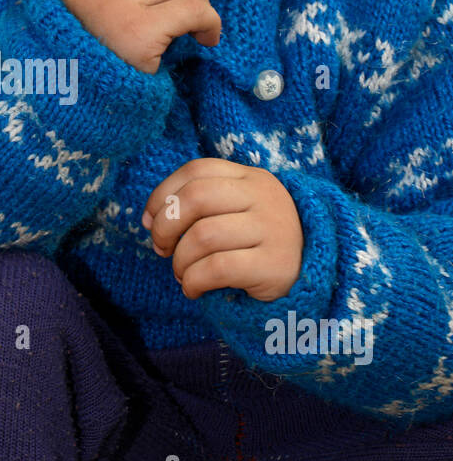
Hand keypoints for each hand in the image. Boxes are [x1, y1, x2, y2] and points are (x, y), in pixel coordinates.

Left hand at [142, 158, 303, 301]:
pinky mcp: (275, 265)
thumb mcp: (234, 213)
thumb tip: (150, 219)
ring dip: (180, 261)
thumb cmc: (256, 244)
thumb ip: (197, 207)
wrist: (310, 276)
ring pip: (203, 236)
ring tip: (182, 274)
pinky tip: (195, 289)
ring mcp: (273, 229)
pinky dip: (194, 281)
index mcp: (250, 178)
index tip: (150, 221)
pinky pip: (218, 268)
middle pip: (196, 197)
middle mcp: (264, 197)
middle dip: (165, 226)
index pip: (196, 171)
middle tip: (161, 249)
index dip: (163, 194)